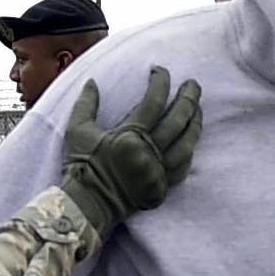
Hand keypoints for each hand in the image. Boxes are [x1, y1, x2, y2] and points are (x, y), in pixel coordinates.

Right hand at [52, 69, 205, 227]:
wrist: (87, 204)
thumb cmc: (80, 166)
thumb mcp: (77, 131)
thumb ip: (86, 104)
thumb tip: (92, 81)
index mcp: (129, 137)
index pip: (154, 102)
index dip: (160, 82)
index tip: (160, 70)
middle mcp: (148, 154)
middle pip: (178, 120)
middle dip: (189, 97)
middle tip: (193, 84)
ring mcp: (158, 172)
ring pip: (187, 143)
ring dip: (195, 122)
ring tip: (197, 108)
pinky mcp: (161, 187)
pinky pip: (184, 166)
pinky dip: (190, 150)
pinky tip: (191, 138)